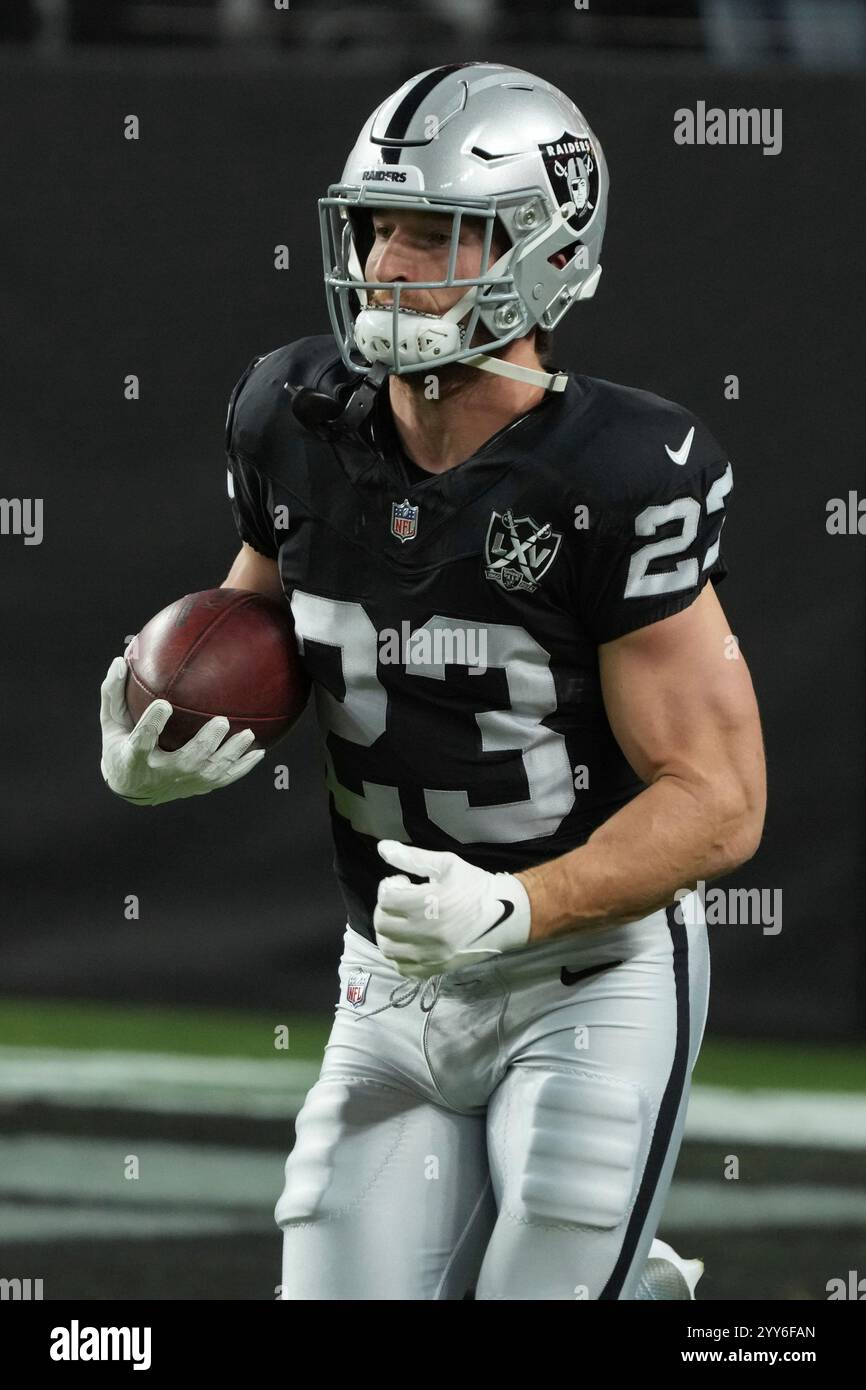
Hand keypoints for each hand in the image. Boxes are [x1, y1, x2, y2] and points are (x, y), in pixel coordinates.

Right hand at [99, 655, 264, 805]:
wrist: (132, 789)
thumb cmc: (121, 746)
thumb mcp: (111, 723)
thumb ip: (113, 693)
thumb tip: (119, 660)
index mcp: (134, 755)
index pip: (143, 739)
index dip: (153, 723)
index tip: (164, 704)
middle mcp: (161, 772)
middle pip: (187, 759)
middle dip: (206, 742)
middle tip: (222, 721)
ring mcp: (182, 782)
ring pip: (211, 770)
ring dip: (231, 753)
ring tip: (248, 734)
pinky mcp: (198, 787)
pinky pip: (224, 779)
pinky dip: (243, 767)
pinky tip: (259, 752)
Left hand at [373, 840, 530, 978]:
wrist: (507, 914)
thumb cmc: (476, 886)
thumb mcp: (446, 864)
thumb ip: (412, 857)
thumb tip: (382, 848)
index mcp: (428, 904)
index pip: (386, 898)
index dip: (389, 886)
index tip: (403, 882)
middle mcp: (426, 933)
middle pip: (382, 923)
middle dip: (385, 908)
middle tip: (400, 901)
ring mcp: (430, 954)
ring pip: (388, 949)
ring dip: (388, 932)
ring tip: (401, 921)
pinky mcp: (436, 968)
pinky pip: (403, 968)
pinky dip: (399, 955)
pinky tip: (409, 941)